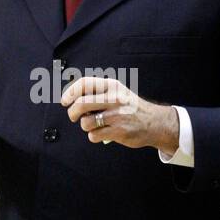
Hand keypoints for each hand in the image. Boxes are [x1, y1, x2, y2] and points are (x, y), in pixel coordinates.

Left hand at [61, 76, 178, 155]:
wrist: (154, 123)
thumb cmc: (131, 108)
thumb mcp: (118, 92)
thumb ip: (98, 93)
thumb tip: (72, 99)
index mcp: (112, 86)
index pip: (84, 83)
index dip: (70, 92)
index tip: (65, 101)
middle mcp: (114, 98)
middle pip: (80, 104)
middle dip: (72, 113)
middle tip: (74, 116)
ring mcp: (116, 115)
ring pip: (85, 122)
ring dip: (86, 126)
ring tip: (95, 125)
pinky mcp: (118, 131)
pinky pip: (94, 135)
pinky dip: (94, 136)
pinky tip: (103, 132)